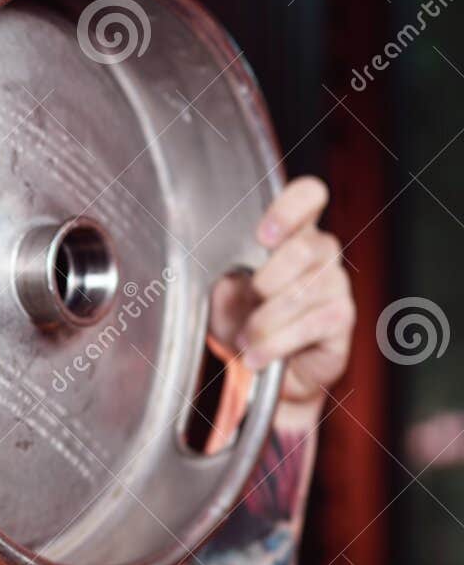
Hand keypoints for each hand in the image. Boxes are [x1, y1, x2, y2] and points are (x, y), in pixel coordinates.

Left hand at [209, 175, 354, 406]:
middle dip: (264, 282)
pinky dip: (274, 344)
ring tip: (245, 341)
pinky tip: (258, 356)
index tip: (263, 236)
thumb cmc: (244, 322)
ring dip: (262, 323)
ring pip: (300, 293)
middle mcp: (321, 253)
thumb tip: (230, 278)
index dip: (290, 208)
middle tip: (249, 304)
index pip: (309, 196)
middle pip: (303, 248)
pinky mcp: (342, 318)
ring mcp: (336, 284)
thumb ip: (224, 279)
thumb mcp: (222, 298)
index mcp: (291, 233)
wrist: (261, 368)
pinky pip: (309, 325)